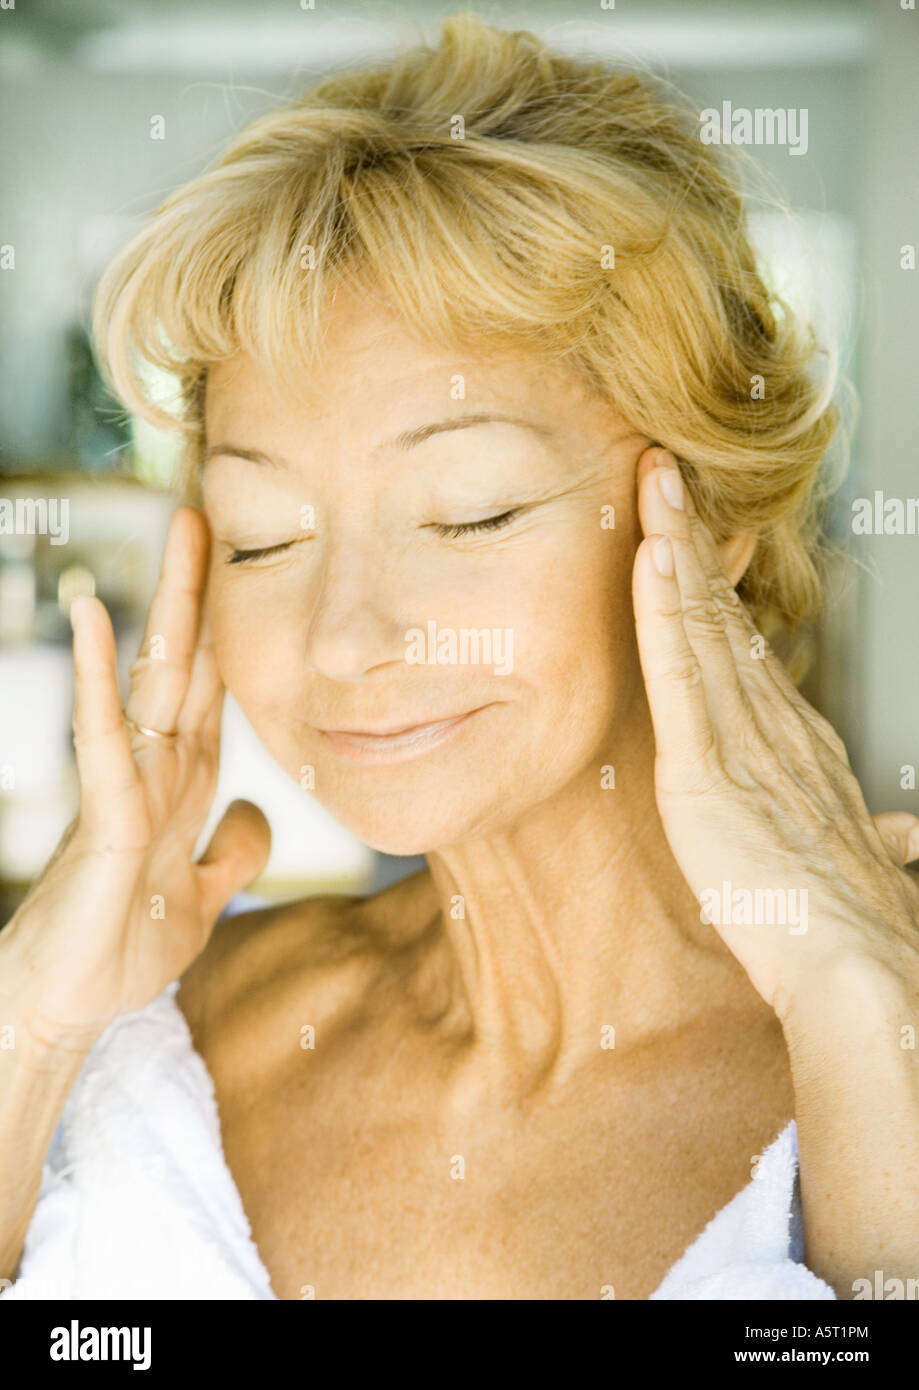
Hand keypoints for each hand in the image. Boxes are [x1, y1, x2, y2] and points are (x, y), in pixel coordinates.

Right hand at [0, 507, 270, 1049]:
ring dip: (170, 604)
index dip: (237, 631)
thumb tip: (260, 816)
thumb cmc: (121, 948)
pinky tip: (95, 618)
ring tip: (178, 530)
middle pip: (189, 663)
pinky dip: (99, 676)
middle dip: (206, 590)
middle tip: (216, 510)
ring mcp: (127, 783)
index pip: (216, 690)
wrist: (67, 1007)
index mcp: (184, 783)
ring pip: (153, 677)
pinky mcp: (104, 814)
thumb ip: (233, 853)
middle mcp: (156, 768)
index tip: (258, 569)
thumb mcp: (202, 897)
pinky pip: (102, 734)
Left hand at [631, 447, 918, 1020]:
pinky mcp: (710, 769)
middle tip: (662, 470)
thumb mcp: (856, 865)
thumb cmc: (850, 928)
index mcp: (795, 745)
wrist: (859, 970)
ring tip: (653, 483)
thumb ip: (872, 836)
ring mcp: (743, 740)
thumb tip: (912, 837)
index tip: (688, 535)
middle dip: (691, 539)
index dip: (714, 586)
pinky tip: (654, 559)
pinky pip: (681, 674)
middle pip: (722, 615)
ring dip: (675, 548)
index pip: (743, 647)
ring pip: (702, 625)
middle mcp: (773, 725)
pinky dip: (665, 613)